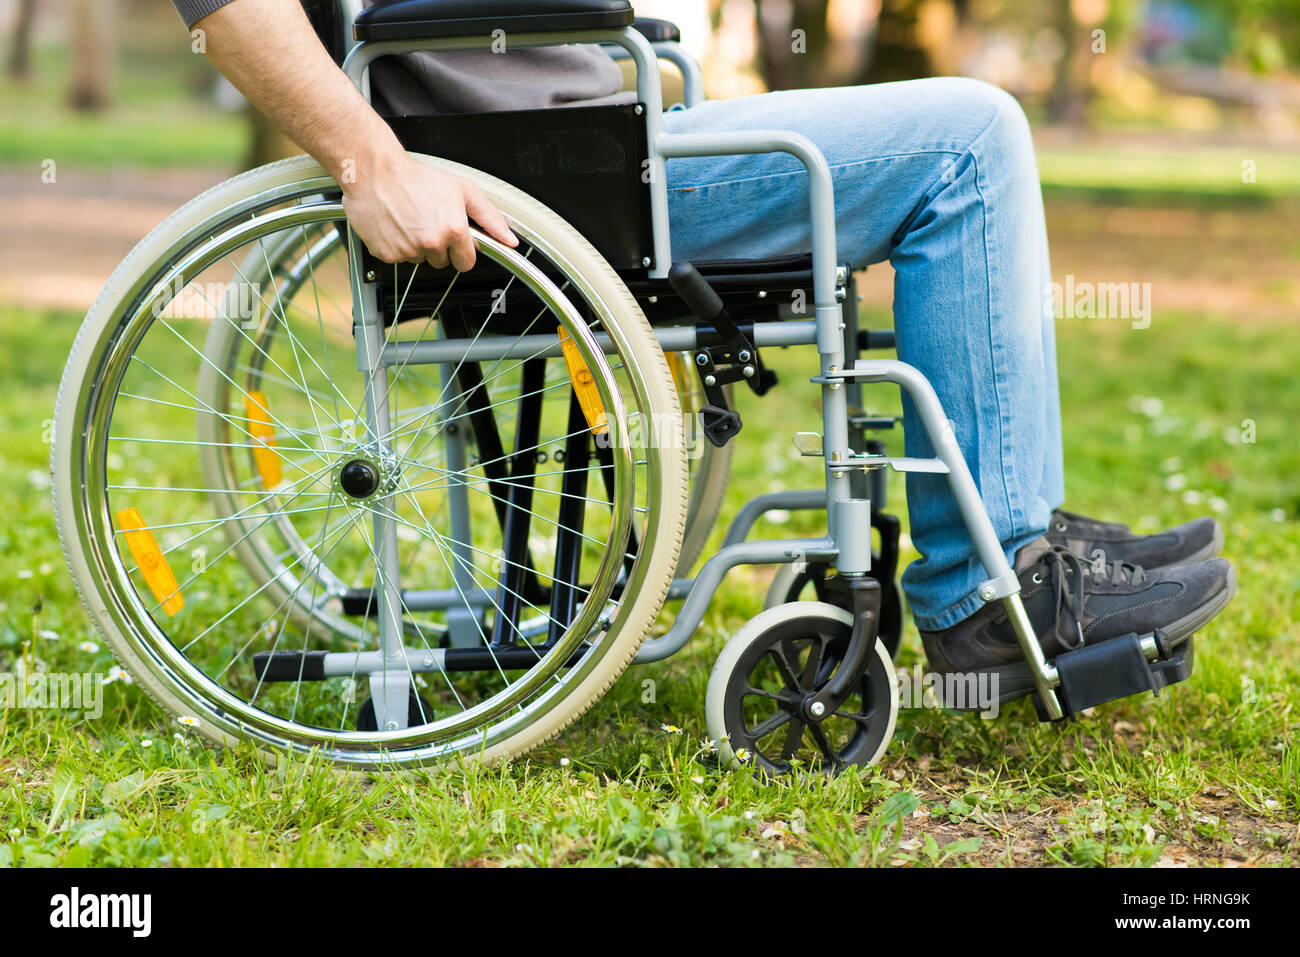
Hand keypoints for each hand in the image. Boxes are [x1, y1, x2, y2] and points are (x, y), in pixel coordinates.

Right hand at [341, 150, 518, 271]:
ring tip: (409, 218)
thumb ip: (490, 217)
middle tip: (428, 220)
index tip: (454, 240)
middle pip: (442, 261)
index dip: (461, 250)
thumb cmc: (416, 176)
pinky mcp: (386, 254)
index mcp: (453, 230)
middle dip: (439, 246)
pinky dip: (396, 245)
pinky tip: (395, 224)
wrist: (375, 170)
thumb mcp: (462, 190)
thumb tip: (510, 239)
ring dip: (416, 245)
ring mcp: (407, 251)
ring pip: (419, 259)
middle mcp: (431, 243)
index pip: (466, 262)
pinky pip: (397, 258)